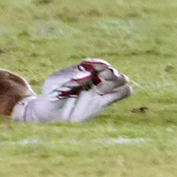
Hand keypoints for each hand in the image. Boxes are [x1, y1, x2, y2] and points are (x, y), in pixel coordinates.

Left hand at [12, 59, 132, 121]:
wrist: (50, 111)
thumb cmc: (51, 93)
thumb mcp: (55, 82)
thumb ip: (68, 74)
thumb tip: (86, 70)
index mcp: (83, 70)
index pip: (98, 64)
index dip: (103, 66)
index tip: (104, 70)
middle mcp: (94, 78)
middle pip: (110, 72)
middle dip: (113, 74)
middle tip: (111, 78)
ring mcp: (99, 91)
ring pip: (116, 83)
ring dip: (119, 82)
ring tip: (122, 83)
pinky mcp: (102, 103)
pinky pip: (116, 96)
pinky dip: (122, 93)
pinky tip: (126, 91)